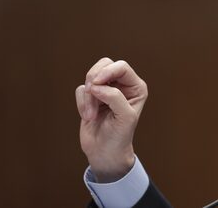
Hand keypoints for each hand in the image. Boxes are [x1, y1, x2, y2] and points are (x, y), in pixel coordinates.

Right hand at [75, 57, 147, 181]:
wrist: (104, 152)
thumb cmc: (120, 136)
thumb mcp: (124, 117)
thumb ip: (114, 97)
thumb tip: (96, 85)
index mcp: (136, 87)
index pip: (122, 67)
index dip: (108, 71)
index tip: (95, 84)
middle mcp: (122, 85)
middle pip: (105, 64)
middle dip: (94, 78)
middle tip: (91, 93)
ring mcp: (106, 89)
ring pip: (90, 77)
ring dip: (88, 96)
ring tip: (91, 115)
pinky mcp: (91, 96)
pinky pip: (81, 90)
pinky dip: (82, 103)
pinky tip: (89, 116)